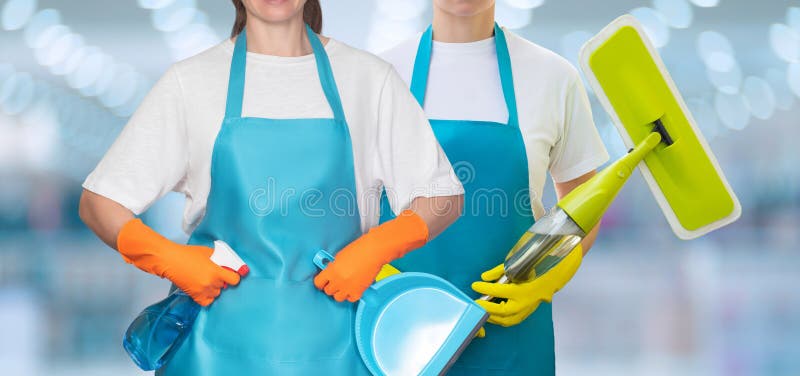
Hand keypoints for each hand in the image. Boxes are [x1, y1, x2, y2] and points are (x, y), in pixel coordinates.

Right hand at [117, 219, 239, 305]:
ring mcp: (203, 291)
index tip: (231, 274)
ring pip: (216, 294)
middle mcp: (211, 283)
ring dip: (214, 289)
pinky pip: (207, 302)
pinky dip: (207, 297)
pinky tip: (203, 289)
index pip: (235, 280)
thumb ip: (220, 259)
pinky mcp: (195, 296)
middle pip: (225, 287)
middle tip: (214, 274)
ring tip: (205, 280)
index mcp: (216, 271)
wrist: (170, 261)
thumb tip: (228, 264)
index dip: (234, 276)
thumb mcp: (208, 252)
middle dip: (222, 281)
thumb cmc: (188, 254)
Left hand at [314, 210, 428, 301]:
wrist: (373, 251)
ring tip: (345, 286)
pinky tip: (354, 287)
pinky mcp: (359, 291)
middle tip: (336, 282)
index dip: (320, 283)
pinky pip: (350, 299)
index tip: (323, 282)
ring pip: (338, 298)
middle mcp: (338, 281)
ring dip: (340, 292)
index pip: (318, 283)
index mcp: (331, 270)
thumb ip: (333, 267)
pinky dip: (351, 295)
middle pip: (328, 291)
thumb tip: (330, 273)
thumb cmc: (358, 249)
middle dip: (331, 286)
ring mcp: (348, 287)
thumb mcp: (339, 256)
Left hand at [471, 246, 582, 326]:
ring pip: (511, 320)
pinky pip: (517, 318)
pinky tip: (496, 312)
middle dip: (488, 310)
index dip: (486, 290)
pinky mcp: (533, 308)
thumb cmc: (542, 260)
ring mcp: (533, 306)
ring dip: (495, 317)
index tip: (475, 286)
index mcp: (528, 288)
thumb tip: (485, 277)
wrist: (563, 264)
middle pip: (505, 313)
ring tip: (484, 309)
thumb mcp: (519, 262)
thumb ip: (501, 271)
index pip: (501, 292)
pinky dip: (504, 318)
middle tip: (477, 303)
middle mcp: (531, 300)